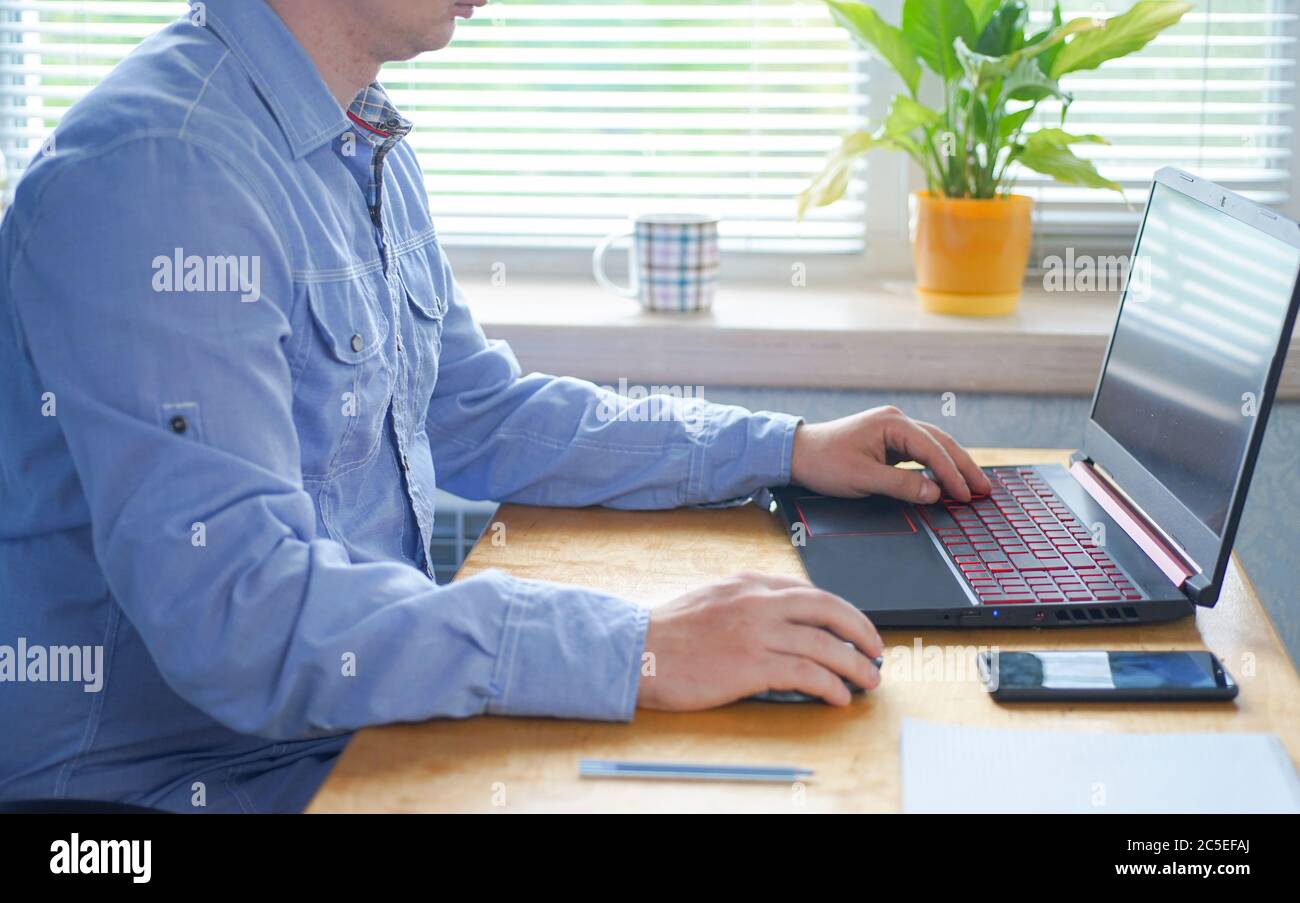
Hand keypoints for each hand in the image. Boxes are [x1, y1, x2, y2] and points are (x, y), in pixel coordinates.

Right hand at [636, 572, 883, 709]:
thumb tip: (782, 621)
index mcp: (749, 582)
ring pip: (825, 644)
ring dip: (855, 665)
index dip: (840, 611)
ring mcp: (757, 632)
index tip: (853, 628)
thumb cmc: (667, 633)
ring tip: (869, 680)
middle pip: (829, 609)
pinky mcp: (752, 665)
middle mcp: (758, 601)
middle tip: (876, 649)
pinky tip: (838, 697)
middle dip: (861, 630)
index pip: (809, 591)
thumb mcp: (711, 598)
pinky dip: (830, 685)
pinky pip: (807, 673)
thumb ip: (746, 602)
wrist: (636, 650)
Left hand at [789, 406, 991, 503]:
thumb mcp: (862, 478)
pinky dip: (936, 465)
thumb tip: (935, 493)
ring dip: (954, 465)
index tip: (966, 495)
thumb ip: (901, 485)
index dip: (951, 474)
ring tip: (975, 486)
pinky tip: (948, 480)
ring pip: (934, 446)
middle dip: (964, 466)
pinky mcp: (888, 441)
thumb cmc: (824, 463)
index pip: (931, 449)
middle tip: (985, 489)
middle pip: (941, 443)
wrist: (796, 453)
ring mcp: (893, 429)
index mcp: (892, 423)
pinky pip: (921, 452)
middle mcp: (896, 421)